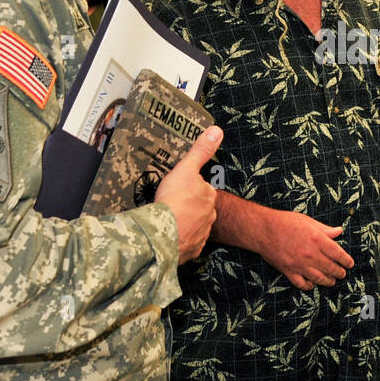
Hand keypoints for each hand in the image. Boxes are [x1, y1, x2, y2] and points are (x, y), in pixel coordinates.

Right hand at [155, 126, 221, 263]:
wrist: (162, 234)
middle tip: (171, 206)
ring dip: (184, 224)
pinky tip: (169, 237)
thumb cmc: (173, 200)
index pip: (202, 189)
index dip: (190, 189)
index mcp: (209, 196)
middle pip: (199, 208)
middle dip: (188, 207)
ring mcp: (201, 235)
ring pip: (194, 226)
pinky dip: (180, 240)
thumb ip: (201, 151)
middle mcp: (209, 217)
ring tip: (168, 222)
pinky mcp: (191, 250)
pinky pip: (187, 243)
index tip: (178, 191)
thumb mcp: (185, 169)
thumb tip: (217, 130)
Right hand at [258, 210, 354, 290]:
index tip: (350, 264)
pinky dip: (309, 286)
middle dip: (339, 273)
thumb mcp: (308, 221)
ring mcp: (299, 264)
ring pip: (319, 278)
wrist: (263, 230)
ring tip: (332, 281)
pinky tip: (312, 284)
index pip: (338, 253)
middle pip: (330, 268)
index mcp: (317, 239)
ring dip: (328, 281)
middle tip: (342, 274)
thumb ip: (325, 229)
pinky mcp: (288, 271)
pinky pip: (302, 284)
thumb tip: (339, 231)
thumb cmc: (285, 222)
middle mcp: (310, 254)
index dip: (346, 260)